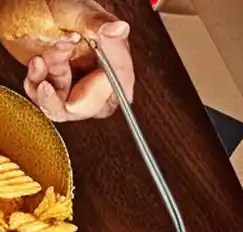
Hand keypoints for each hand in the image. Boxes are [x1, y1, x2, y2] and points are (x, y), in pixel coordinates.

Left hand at [5, 0, 133, 120]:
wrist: (18, 4)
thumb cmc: (50, 1)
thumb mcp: (74, 9)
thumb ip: (97, 22)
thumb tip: (120, 29)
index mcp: (112, 52)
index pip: (119, 85)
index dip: (101, 94)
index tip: (81, 93)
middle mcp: (98, 68)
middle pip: (97, 105)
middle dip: (70, 97)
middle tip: (52, 80)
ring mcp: (77, 76)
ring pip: (71, 106)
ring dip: (49, 88)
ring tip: (41, 62)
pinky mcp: (57, 81)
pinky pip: (51, 99)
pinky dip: (37, 85)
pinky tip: (36, 65)